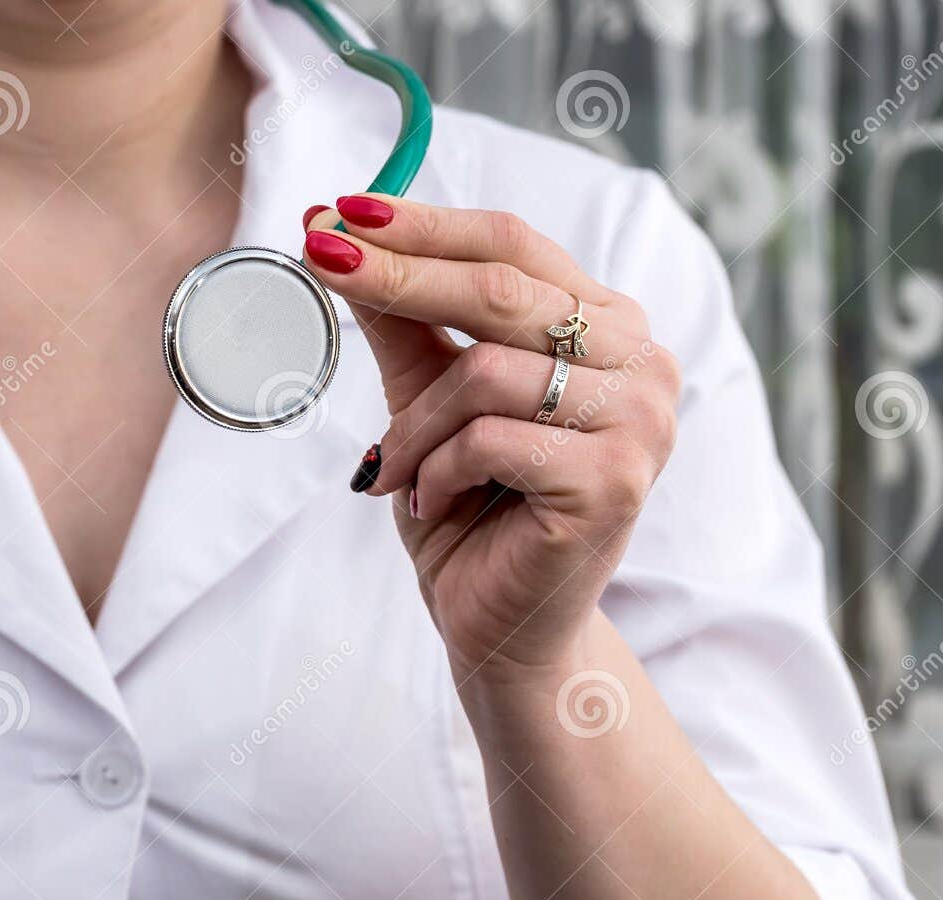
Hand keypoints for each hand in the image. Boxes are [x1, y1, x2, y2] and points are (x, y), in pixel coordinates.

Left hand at [301, 196, 679, 680]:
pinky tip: (431, 504)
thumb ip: (403, 322)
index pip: (514, 244)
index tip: (337, 212)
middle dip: (397, 272)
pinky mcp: (613, 482)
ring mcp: (640, 422)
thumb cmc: (469, 510)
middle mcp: (641, 362)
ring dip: (416, 426)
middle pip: (505, 287)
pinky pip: (489, 441)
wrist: (501, 628)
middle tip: (317, 256)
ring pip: (487, 372)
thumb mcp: (427, 402)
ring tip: (396, 469)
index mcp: (607, 327)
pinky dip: (436, 471)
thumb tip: (336, 232)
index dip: (423, 225)